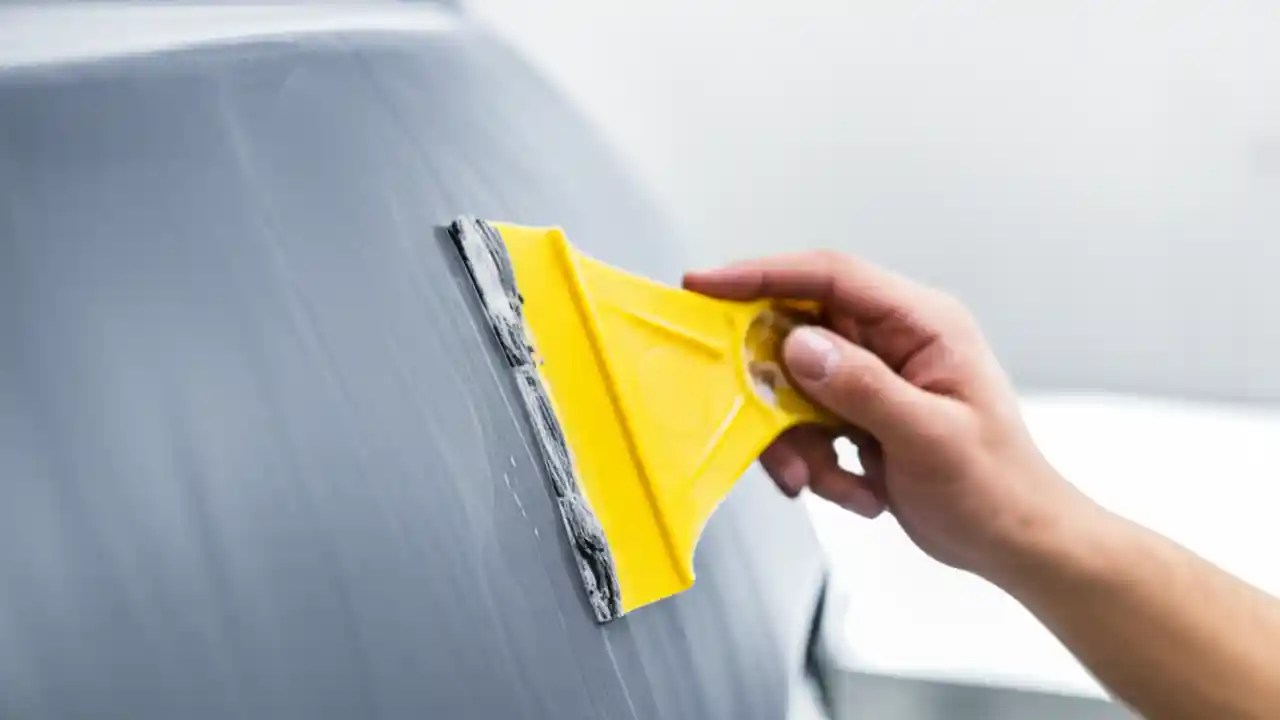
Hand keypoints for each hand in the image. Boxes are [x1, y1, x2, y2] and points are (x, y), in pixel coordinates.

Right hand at [684, 252, 1091, 577]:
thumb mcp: (929, 437)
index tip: (705, 286)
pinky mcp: (859, 412)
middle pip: (799, 332)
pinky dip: (814, 461)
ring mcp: (874, 376)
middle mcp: (893, 340)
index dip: (762, 274)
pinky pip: (806, 422)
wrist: (1014, 541)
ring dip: (795, 439)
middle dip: (773, 389)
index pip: (830, 277)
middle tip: (758, 428)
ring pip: (794, 386)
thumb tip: (797, 346)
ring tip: (823, 480)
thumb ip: (862, 387)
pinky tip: (855, 490)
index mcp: (921, 323)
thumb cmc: (994, 488)